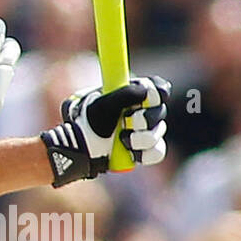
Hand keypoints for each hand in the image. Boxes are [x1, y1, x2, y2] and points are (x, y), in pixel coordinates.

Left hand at [41, 75, 169, 185]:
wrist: (80, 147)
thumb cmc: (87, 120)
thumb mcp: (102, 104)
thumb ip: (124, 95)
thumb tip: (146, 90)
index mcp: (132, 92)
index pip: (157, 87)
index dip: (157, 91)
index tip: (150, 96)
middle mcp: (142, 110)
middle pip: (160, 110)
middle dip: (144, 118)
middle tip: (127, 121)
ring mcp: (145, 130)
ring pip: (158, 132)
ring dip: (140, 137)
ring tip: (121, 139)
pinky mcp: (145, 150)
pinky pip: (157, 152)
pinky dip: (144, 153)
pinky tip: (129, 151)